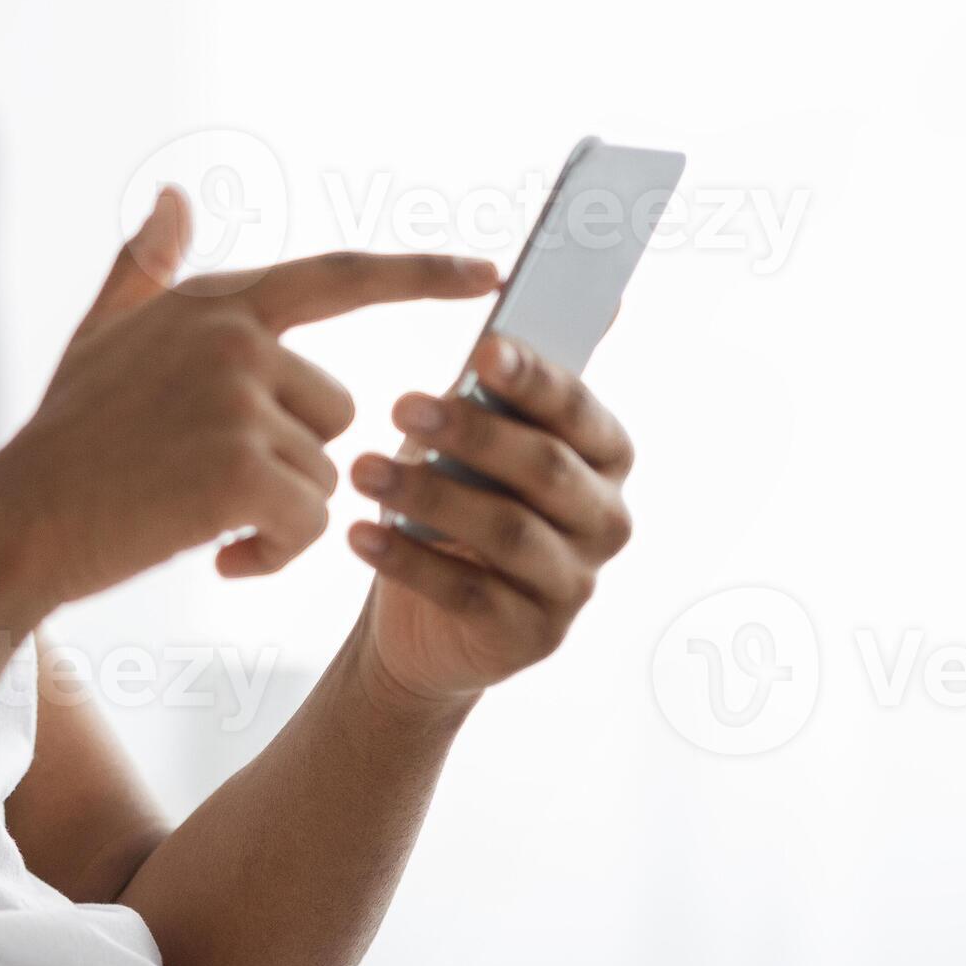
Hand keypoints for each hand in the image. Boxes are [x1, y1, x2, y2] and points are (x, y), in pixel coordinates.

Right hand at [0, 186, 499, 617]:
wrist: (15, 526)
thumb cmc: (61, 440)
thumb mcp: (100, 339)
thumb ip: (145, 269)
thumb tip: (172, 196)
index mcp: (214, 303)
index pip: (340, 276)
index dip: (421, 273)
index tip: (489, 274)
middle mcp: (233, 337)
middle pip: (335, 410)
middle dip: (288, 461)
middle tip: (208, 487)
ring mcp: (237, 398)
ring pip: (323, 474)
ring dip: (276, 514)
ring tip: (197, 517)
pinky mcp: (240, 468)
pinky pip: (309, 522)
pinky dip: (269, 552)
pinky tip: (215, 555)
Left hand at [341, 335, 635, 713]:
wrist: (429, 624)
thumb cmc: (458, 505)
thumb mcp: (472, 449)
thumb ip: (489, 399)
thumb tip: (494, 330)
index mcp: (605, 459)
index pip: (581, 412)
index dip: (536, 380)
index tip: (483, 350)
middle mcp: (606, 521)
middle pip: (547, 469)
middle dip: (474, 433)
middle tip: (401, 405)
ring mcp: (575, 585)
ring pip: (507, 531)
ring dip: (430, 495)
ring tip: (360, 469)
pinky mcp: (531, 636)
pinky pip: (468, 593)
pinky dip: (408, 561)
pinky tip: (359, 534)